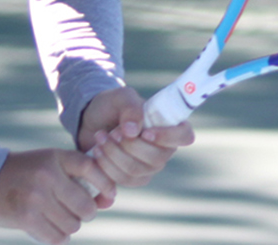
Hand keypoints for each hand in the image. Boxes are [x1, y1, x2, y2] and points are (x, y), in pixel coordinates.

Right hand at [0, 148, 112, 243]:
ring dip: (71, 227)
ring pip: (72, 225)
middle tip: (78, 212)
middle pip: (86, 206)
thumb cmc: (27, 172)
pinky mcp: (26, 218)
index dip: (106, 184)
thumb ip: (79, 178)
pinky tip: (53, 230)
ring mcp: (36, 198)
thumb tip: (109, 201)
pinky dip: (59, 238)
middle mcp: (47, 176)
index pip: (91, 169)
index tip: (109, 196)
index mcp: (56, 157)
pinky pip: (56, 237)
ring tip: (61, 220)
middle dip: (87, 213)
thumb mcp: (51, 163)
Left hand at [78, 86, 195, 189]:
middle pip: (156, 158)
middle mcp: (164, 149)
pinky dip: (107, 166)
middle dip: (129, 146)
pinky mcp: (134, 178)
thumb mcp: (121, 97)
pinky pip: (123, 180)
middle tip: (112, 132)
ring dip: (114, 154)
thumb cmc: (113, 106)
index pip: (184, 136)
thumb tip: (133, 131)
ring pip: (136, 170)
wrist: (93, 121)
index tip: (146, 132)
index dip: (169, 137)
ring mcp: (150, 167)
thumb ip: (130, 108)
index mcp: (169, 126)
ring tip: (100, 137)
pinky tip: (98, 150)